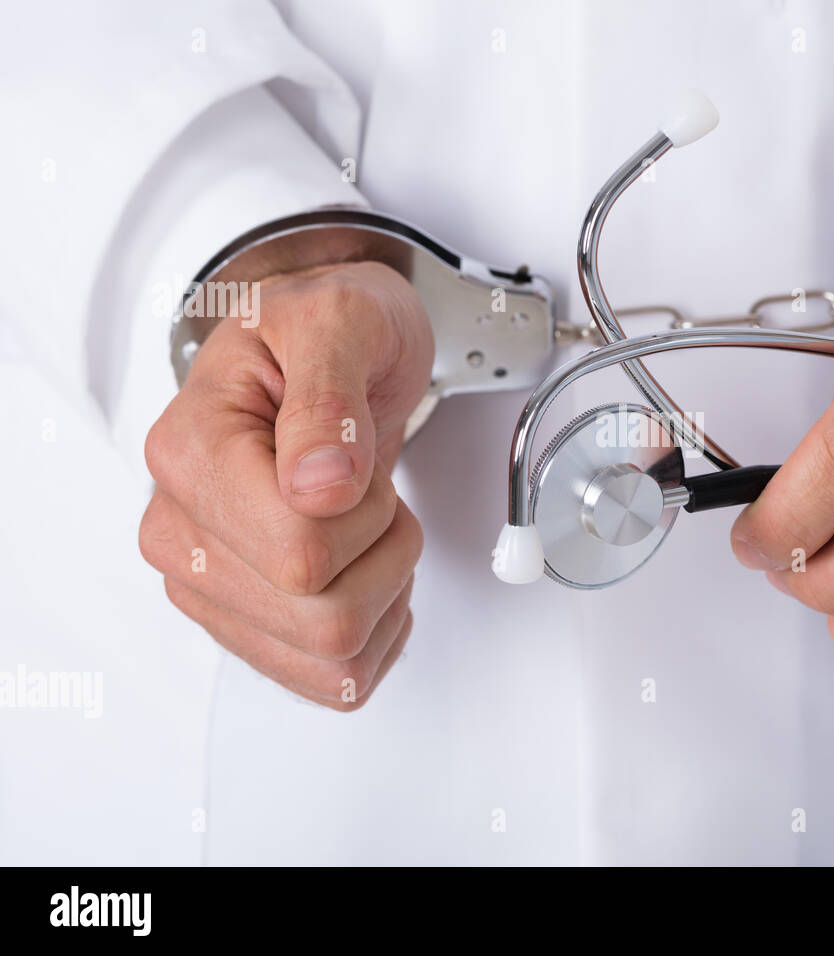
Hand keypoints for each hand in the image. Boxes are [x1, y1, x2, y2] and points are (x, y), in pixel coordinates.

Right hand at [139, 260, 434, 708]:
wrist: (334, 348)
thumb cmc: (332, 332)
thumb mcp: (341, 322)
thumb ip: (328, 397)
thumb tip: (317, 485)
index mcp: (188, 454)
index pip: (297, 551)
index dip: (364, 512)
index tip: (357, 458)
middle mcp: (180, 531)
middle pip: (322, 619)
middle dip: (383, 552)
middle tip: (369, 489)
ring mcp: (208, 586)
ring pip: (333, 659)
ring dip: (385, 590)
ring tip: (366, 522)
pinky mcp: (244, 624)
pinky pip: (334, 681)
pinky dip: (378, 632)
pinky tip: (369, 571)